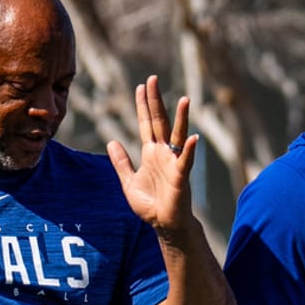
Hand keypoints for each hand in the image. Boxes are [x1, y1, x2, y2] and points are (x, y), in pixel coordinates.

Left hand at [107, 75, 197, 238]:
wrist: (164, 225)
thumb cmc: (151, 205)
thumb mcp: (129, 182)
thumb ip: (121, 162)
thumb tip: (111, 142)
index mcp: (150, 152)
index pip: (146, 123)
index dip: (143, 105)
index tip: (141, 86)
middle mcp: (163, 153)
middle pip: (159, 122)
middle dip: (155, 101)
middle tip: (152, 79)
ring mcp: (173, 163)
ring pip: (177, 135)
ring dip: (181, 118)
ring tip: (184, 99)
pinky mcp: (181, 177)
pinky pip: (185, 161)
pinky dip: (189, 150)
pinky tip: (193, 138)